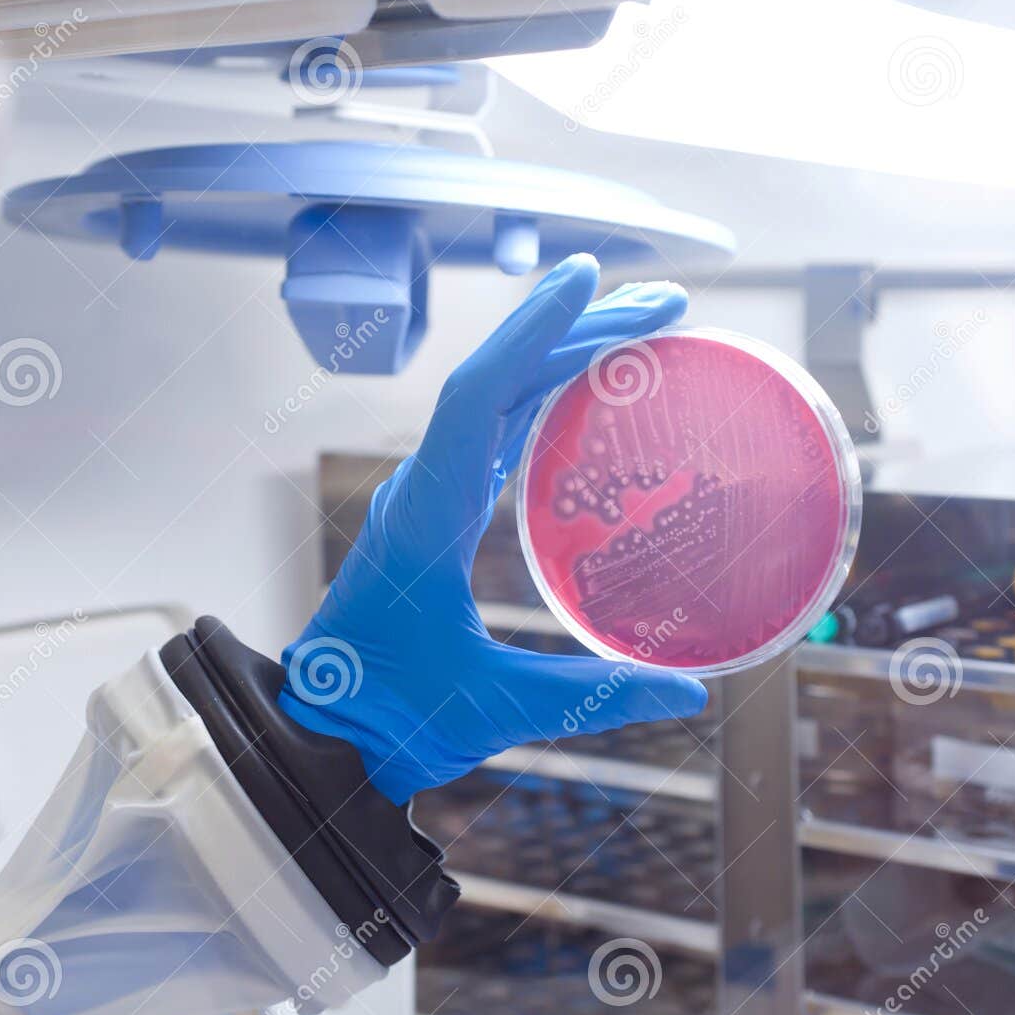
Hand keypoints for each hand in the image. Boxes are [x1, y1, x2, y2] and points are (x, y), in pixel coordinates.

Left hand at [278, 254, 707, 803]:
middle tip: (665, 307)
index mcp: (426, 517)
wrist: (325, 735)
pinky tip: (583, 392)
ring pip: (497, 402)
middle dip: (578, 333)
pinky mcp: (438, 518)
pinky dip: (541, 403)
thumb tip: (689, 691)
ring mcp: (429, 498)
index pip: (479, 396)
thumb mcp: (494, 707)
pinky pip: (492, 438)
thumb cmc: (391, 719)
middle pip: (501, 381)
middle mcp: (424, 490)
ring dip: (562, 359)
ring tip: (640, 329)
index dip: (535, 332)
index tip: (588, 280)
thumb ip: (592, 697)